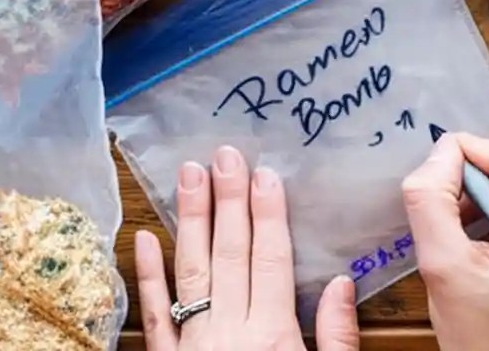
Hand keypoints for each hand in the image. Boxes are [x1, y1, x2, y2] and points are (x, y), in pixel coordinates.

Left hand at [134, 146, 360, 349]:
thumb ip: (337, 337)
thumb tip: (342, 283)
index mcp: (274, 336)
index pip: (271, 260)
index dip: (268, 214)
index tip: (264, 174)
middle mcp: (230, 333)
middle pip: (230, 255)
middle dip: (229, 201)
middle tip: (224, 156)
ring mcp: (193, 345)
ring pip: (192, 273)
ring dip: (192, 220)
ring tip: (190, 175)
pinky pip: (155, 315)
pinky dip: (149, 277)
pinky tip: (146, 238)